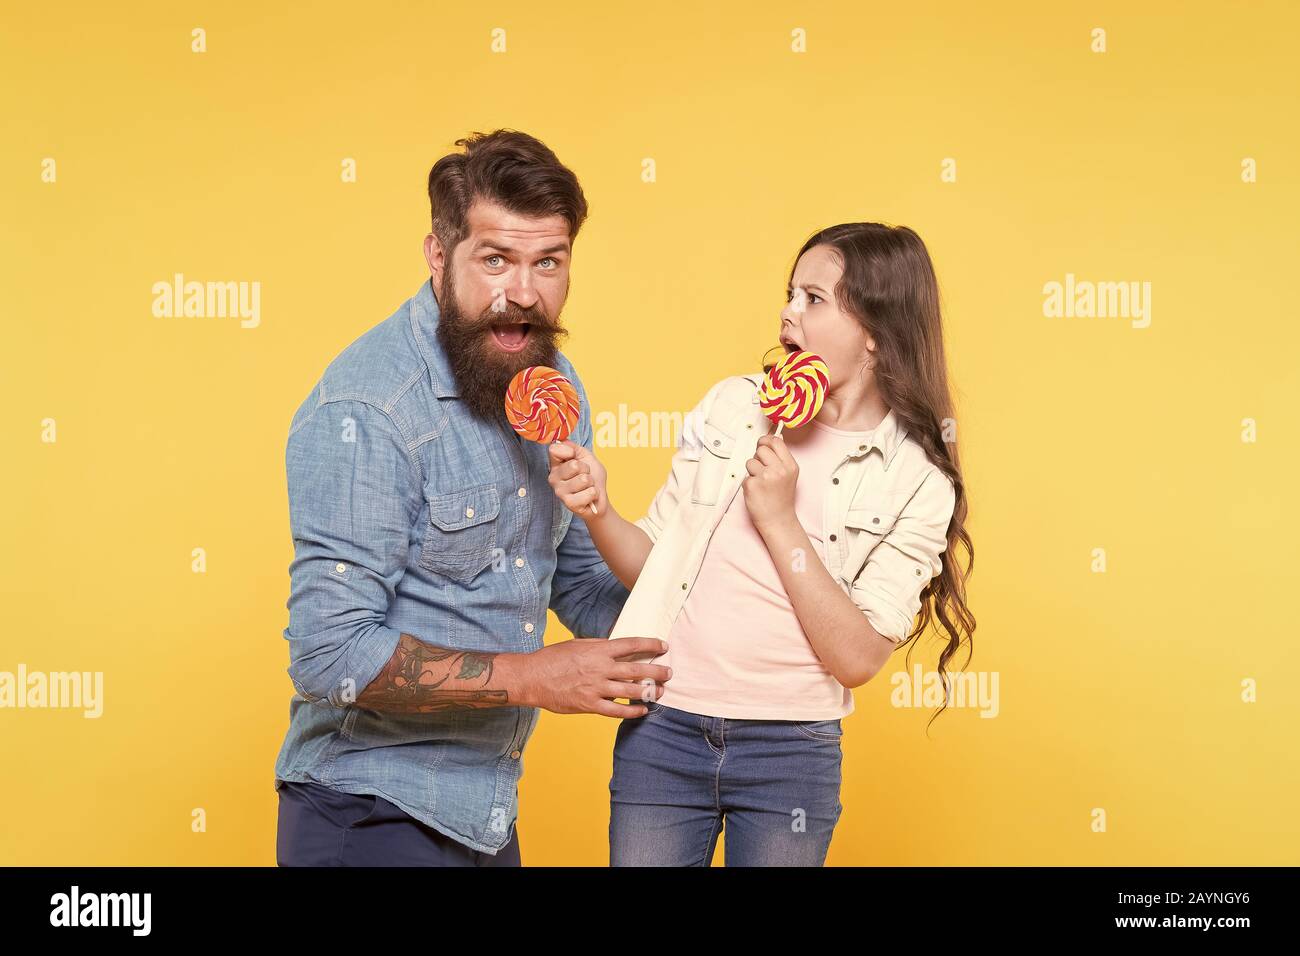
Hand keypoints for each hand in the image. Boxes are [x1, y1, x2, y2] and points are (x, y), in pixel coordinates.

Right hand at [517, 637, 671, 716]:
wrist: (532, 678)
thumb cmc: (552, 659)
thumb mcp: (577, 644)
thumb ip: (598, 646)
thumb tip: (616, 646)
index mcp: (598, 650)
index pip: (631, 645)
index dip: (650, 645)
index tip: (663, 646)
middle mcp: (600, 668)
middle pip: (637, 670)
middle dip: (657, 671)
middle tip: (669, 672)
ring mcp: (596, 688)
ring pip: (630, 691)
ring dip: (649, 691)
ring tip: (661, 692)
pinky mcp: (589, 705)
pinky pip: (616, 710)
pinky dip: (632, 711)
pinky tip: (642, 710)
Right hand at [548, 439, 606, 516]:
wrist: (599, 497)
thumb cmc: (592, 476)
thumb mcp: (585, 456)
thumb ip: (573, 447)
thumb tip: (561, 442)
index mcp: (555, 465)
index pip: (554, 450)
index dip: (570, 452)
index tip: (575, 457)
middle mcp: (554, 478)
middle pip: (574, 465)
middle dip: (586, 470)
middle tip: (585, 476)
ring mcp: (560, 492)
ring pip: (584, 480)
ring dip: (591, 483)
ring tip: (587, 487)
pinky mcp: (569, 503)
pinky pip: (589, 492)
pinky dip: (594, 493)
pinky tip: (589, 497)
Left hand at [741, 434, 798, 533]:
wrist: (778, 520)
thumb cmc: (782, 498)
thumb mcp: (789, 475)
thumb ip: (781, 458)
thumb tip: (772, 438)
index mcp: (790, 465)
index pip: (775, 441)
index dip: (766, 442)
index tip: (763, 446)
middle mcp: (779, 470)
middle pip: (761, 449)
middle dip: (758, 457)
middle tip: (762, 470)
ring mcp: (765, 477)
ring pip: (750, 461)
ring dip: (752, 471)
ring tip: (760, 482)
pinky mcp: (752, 485)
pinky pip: (744, 476)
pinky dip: (748, 483)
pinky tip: (757, 491)